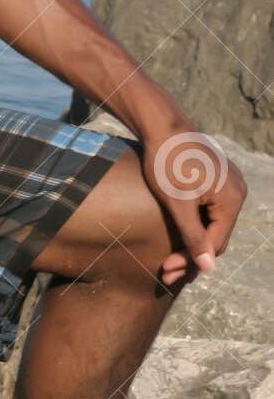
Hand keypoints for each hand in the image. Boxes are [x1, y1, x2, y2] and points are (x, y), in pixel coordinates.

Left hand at [140, 123, 247, 285]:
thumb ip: (193, 236)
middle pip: (215, 235)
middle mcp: (237, 192)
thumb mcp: (178, 204)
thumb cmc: (167, 163)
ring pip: (212, 224)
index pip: (215, 243)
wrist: (162, 127)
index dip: (191, 261)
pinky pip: (210, 210)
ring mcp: (229, 184)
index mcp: (232, 199)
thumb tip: (208, 268)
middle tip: (166, 271)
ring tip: (169, 260)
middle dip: (191, 255)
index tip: (167, 271)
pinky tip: (178, 235)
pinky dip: (194, 224)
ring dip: (192, 242)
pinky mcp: (218, 179)